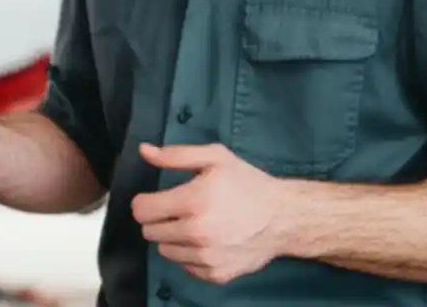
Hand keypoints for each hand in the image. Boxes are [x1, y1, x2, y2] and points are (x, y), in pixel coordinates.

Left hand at [132, 143, 288, 284]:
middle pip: (149, 231)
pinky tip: (206, 241)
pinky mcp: (216, 274)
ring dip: (172, 238)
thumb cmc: (247, 183)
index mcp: (193, 202)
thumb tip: (143, 151)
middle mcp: (196, 233)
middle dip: (159, 219)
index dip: (145, 202)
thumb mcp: (214, 157)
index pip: (142, 210)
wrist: (284, 217)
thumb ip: (175, 155)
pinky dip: (189, 255)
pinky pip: (185, 266)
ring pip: (164, 250)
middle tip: (179, 210)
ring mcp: (206, 257)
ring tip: (194, 224)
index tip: (156, 199)